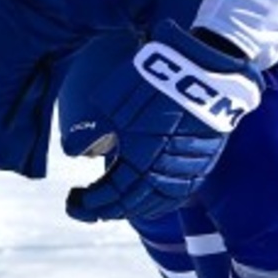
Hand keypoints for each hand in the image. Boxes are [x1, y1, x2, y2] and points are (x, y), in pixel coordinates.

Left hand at [59, 21, 261, 222]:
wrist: (201, 66)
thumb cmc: (150, 79)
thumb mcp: (108, 102)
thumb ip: (88, 133)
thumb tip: (72, 151)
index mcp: (139, 160)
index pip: (111, 195)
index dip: (90, 202)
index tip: (74, 198)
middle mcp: (164, 172)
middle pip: (133, 204)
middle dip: (106, 210)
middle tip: (89, 208)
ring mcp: (187, 169)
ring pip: (158, 203)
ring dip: (134, 209)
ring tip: (116, 207)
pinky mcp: (204, 161)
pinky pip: (180, 193)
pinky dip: (161, 202)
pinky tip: (150, 200)